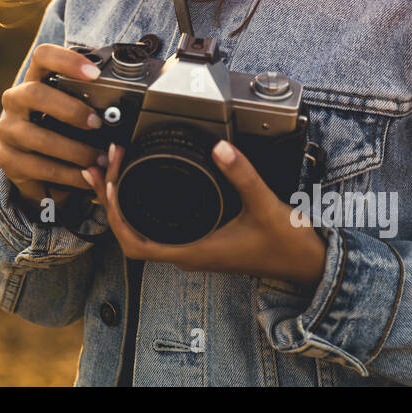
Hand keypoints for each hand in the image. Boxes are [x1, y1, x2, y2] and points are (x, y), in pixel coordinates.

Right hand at [0, 43, 107, 207]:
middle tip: (97, 123)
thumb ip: (93, 102)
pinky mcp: (7, 159)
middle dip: (70, 109)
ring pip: (36, 136)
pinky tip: (86, 177)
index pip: (43, 56)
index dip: (67, 61)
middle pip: (34, 94)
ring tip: (99, 159)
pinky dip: (67, 174)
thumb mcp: (77, 112)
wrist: (38, 168)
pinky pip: (38, 167)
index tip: (94, 74)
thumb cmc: (65, 131)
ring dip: (73, 149)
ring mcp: (7, 129)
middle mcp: (15, 100)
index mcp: (35, 79)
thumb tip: (131, 105)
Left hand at [80, 139, 326, 288]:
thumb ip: (243, 175)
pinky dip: (140, 206)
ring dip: (122, 202)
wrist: (307, 265)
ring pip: (142, 231)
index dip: (115, 215)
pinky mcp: (199, 240)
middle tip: (104, 163)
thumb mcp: (265, 205)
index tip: (111, 183)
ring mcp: (192, 249)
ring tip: (111, 168)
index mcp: (194, 251)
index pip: (136, 244)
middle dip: (110, 200)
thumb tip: (220, 147)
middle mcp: (187, 254)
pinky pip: (157, 227)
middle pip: (130, 234)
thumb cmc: (286, 243)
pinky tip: (139, 184)